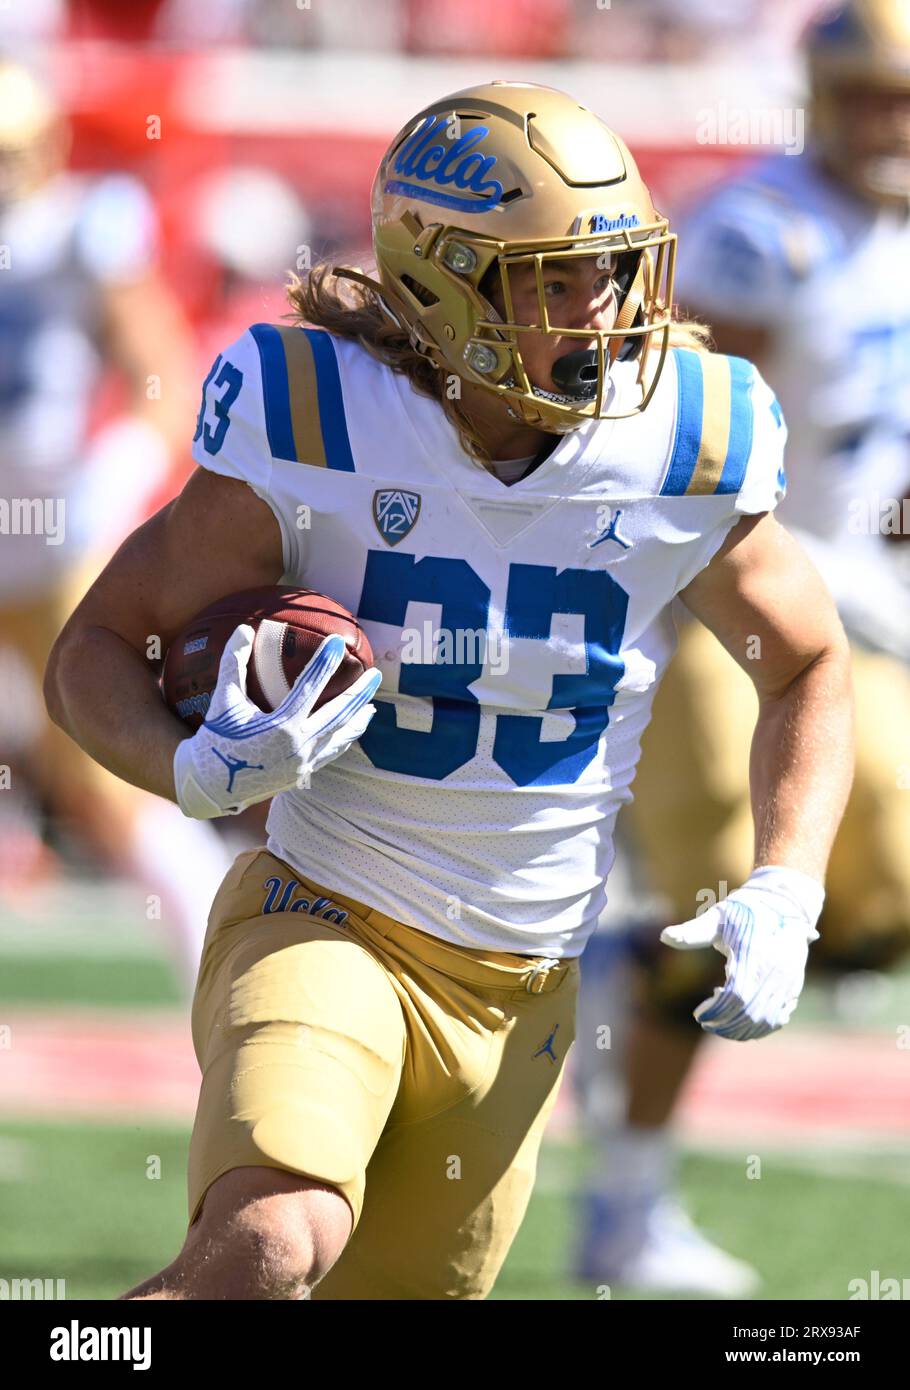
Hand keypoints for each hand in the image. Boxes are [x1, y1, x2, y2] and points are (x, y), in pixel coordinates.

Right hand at [173, 624, 380, 818]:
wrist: (211, 785)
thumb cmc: (215, 738)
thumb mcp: (223, 700)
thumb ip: (233, 663)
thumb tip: (243, 628)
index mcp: (280, 726)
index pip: (310, 686)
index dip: (325, 662)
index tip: (338, 642)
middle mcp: (298, 746)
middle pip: (339, 714)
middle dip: (359, 693)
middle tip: (375, 674)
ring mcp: (302, 762)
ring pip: (339, 737)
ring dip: (358, 719)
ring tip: (372, 705)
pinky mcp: (301, 773)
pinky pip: (330, 754)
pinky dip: (343, 740)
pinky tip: (350, 731)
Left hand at [660, 866, 823, 1040]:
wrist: (785, 904)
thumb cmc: (745, 910)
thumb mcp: (718, 917)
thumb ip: (693, 931)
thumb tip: (664, 936)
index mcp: (755, 954)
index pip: (736, 995)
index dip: (716, 1010)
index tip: (698, 1013)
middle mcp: (775, 971)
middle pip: (750, 1013)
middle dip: (725, 1024)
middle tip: (706, 1022)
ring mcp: (787, 981)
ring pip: (766, 1020)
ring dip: (741, 1029)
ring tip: (720, 1023)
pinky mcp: (793, 987)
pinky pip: (778, 1018)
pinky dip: (759, 1027)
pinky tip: (740, 1019)